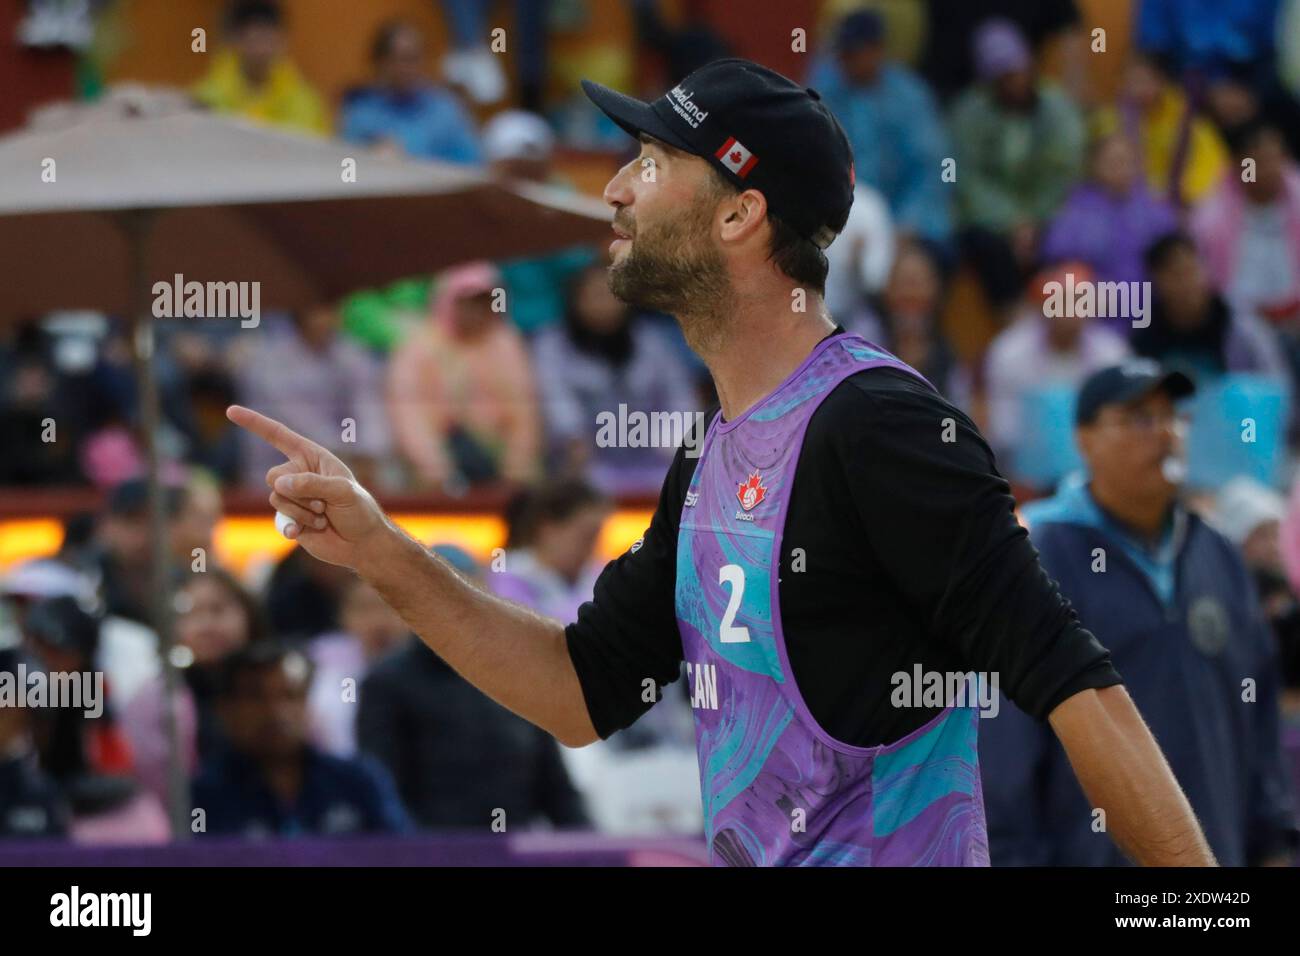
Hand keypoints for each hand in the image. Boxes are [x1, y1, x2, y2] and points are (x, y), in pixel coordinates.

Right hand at [226, 405, 390, 569]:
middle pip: (273, 476)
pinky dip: (290, 525)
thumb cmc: (359, 510)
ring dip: (302, 511)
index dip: (255, 423)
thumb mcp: (343, 491)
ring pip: (276, 498)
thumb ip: (312, 484)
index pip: (278, 436)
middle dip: (299, 492)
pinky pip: (278, 518)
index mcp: (312, 457)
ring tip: (324, 516)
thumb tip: (278, 484)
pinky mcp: (289, 519)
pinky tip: (298, 533)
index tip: (232, 411)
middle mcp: (298, 474)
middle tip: (325, 504)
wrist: (361, 543)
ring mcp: (291, 498)